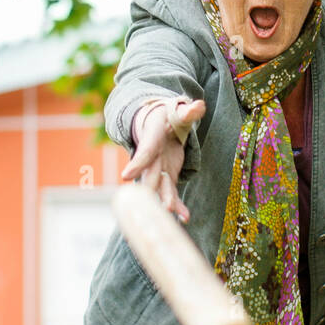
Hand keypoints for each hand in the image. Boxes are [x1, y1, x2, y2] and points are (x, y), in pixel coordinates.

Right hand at [120, 97, 205, 220]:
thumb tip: (198, 106)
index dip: (136, 163)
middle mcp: (152, 159)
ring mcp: (159, 170)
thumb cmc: (166, 117)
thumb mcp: (176, 111)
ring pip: (160, 188)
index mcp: (151, 141)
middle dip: (152, 190)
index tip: (125, 175)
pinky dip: (178, 205)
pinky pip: (172, 193)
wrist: (158, 125)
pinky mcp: (168, 177)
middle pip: (150, 176)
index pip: (143, 153)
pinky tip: (185, 218)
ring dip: (166, 201)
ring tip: (172, 214)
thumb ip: (187, 112)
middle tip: (154, 202)